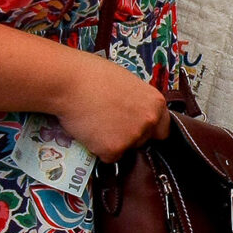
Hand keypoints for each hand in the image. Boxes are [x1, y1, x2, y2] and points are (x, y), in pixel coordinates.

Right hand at [55, 54, 169, 160]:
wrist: (70, 82)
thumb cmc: (93, 75)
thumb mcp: (127, 84)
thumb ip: (137, 102)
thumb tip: (134, 112)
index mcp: (156, 103)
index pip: (162, 129)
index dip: (148, 130)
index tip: (135, 129)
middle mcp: (149, 121)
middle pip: (143, 141)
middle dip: (128, 136)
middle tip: (108, 123)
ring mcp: (132, 136)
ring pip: (124, 149)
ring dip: (111, 142)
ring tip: (95, 123)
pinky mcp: (114, 149)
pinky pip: (107, 156)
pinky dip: (97, 149)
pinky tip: (89, 131)